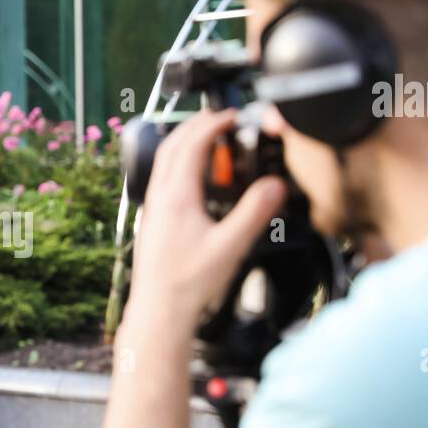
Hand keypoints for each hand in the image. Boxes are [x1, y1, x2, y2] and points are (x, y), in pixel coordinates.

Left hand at [127, 110, 286, 332]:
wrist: (159, 311)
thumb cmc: (188, 284)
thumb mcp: (231, 247)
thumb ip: (254, 213)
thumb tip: (275, 185)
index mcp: (176, 197)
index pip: (192, 145)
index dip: (213, 124)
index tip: (232, 115)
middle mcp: (159, 198)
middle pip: (172, 145)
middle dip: (196, 125)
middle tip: (220, 118)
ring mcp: (152, 209)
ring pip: (164, 161)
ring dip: (185, 142)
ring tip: (208, 139)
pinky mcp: (152, 221)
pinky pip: (163, 179)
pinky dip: (178, 164)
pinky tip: (193, 178)